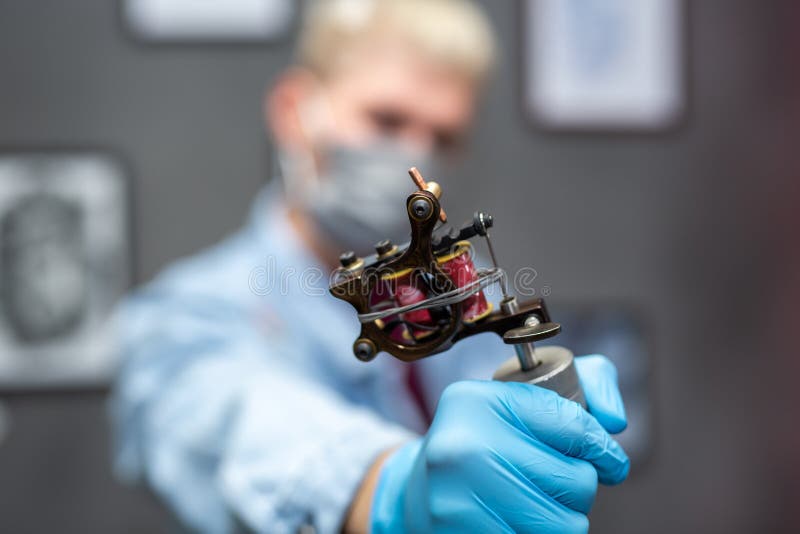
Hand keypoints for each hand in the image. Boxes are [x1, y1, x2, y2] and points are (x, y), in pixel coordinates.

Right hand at [370, 355, 628, 533]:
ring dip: (561, 519)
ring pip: (565, 524)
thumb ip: (585, 385)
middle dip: (577, 486)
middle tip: (551, 480)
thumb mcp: (521, 400)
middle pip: (576, 480)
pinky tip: (515, 521)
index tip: (607, 460)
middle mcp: (463, 448)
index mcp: (478, 402)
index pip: (574, 425)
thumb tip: (614, 420)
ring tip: (533, 502)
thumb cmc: (483, 443)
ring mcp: (456, 500)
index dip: (602, 447)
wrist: (419, 491)